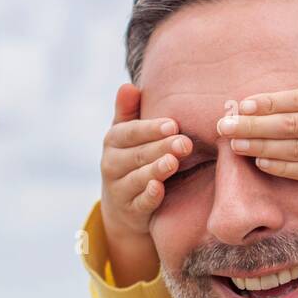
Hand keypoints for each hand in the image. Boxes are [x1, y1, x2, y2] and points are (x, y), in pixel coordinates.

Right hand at [97, 84, 191, 284]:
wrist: (122, 206)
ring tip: (173, 162)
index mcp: (114, 141)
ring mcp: (120, 189)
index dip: (150, 128)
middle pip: (137, 154)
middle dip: (161, 148)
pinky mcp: (130, 211)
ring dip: (156, 170)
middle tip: (185, 143)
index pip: (130, 132)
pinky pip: (139, 203)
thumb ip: (129, 111)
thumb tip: (128, 86)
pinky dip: (149, 196)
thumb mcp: (128, 135)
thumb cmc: (133, 159)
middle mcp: (112, 164)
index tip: (173, 124)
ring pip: (137, 178)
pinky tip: (160, 188)